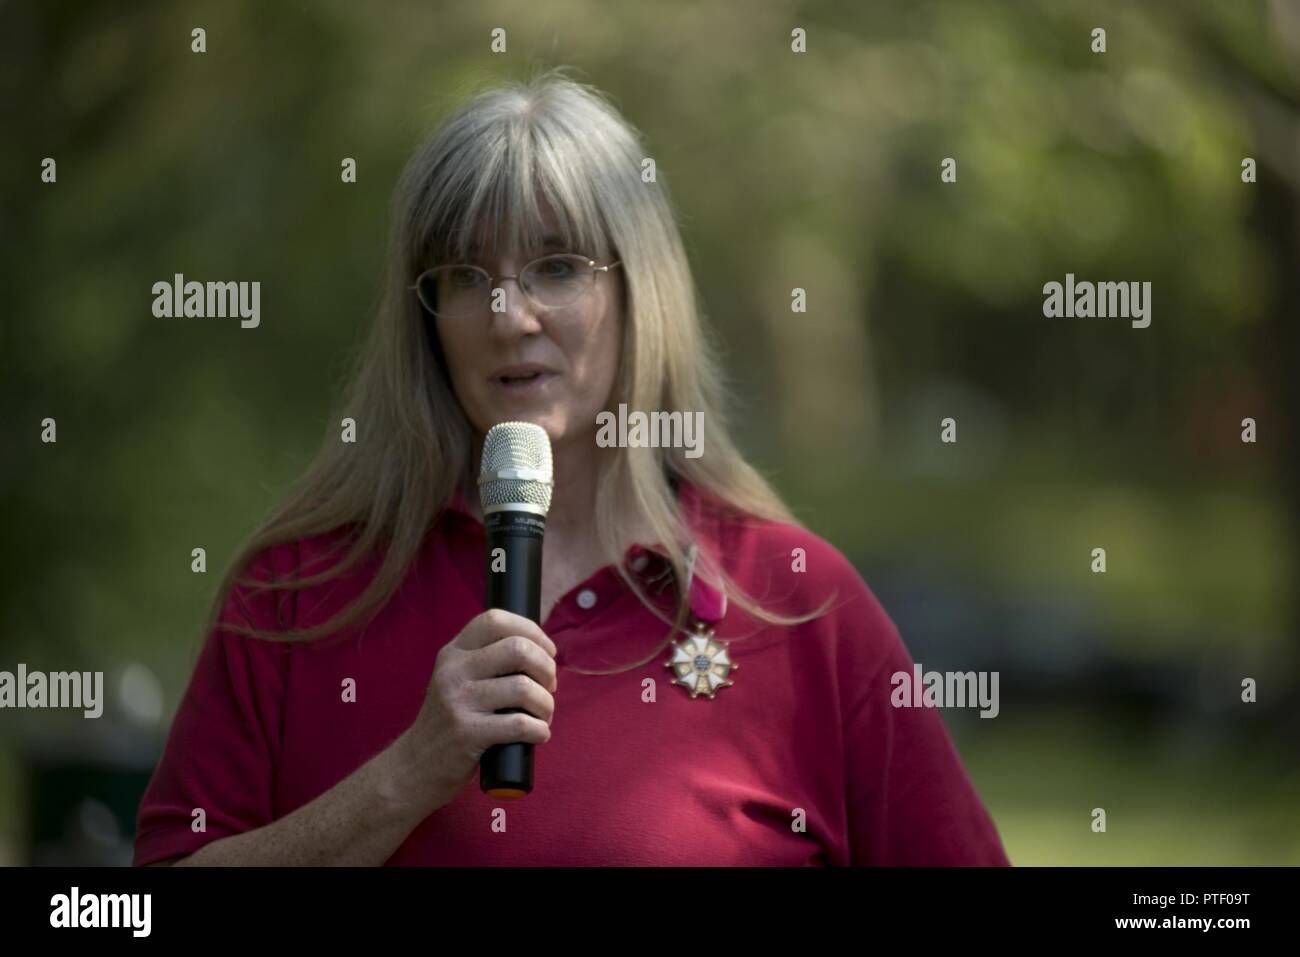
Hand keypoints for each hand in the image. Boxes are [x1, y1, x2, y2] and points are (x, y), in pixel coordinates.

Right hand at [396, 609, 557, 811]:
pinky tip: (538, 735)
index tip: (548, 652)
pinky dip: (540, 730)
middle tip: (549, 688)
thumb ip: (487, 662)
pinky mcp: (466, 733)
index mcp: (453, 652)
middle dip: (547, 669)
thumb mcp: (457, 681)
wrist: (414, 768)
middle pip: (518, 649)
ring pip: (524, 688)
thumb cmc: (450, 723)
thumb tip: (541, 651)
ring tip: (543, 716)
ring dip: (546, 705)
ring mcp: (457, 701)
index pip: (496, 619)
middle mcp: (453, 671)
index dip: (532, 631)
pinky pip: (520, 724)